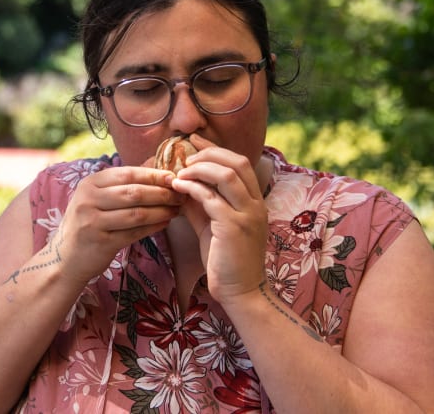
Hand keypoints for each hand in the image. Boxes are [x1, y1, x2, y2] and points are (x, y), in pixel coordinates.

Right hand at [53, 166, 181, 284]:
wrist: (65, 257)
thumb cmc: (87, 223)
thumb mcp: (94, 198)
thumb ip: (119, 186)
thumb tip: (158, 174)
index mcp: (90, 183)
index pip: (127, 173)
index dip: (154, 175)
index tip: (174, 177)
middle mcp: (89, 200)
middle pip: (134, 192)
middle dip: (162, 193)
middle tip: (180, 195)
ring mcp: (93, 222)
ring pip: (137, 213)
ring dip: (161, 211)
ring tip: (176, 209)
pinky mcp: (101, 242)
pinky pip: (135, 232)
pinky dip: (153, 227)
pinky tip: (165, 223)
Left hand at [170, 134, 267, 301]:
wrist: (241, 292)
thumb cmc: (226, 261)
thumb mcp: (213, 226)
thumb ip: (201, 205)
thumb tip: (181, 185)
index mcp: (254, 201)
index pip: (240, 163)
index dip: (216, 149)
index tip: (194, 141)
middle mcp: (256, 204)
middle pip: (236, 162)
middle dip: (208, 154)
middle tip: (185, 158)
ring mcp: (247, 214)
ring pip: (226, 175)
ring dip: (199, 169)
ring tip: (181, 172)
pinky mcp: (234, 227)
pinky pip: (211, 198)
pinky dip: (192, 189)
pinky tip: (178, 188)